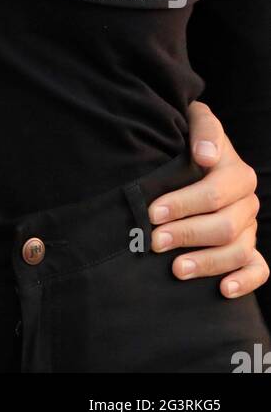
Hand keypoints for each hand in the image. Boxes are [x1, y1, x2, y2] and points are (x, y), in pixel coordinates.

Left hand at [147, 100, 267, 298]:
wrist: (196, 154)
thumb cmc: (190, 139)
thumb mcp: (196, 120)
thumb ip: (204, 130)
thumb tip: (206, 156)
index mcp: (237, 173)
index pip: (214, 194)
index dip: (184, 204)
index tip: (153, 212)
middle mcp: (248, 203)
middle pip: (225, 226)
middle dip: (187, 235)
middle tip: (155, 241)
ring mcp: (250, 228)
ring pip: (238, 251)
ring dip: (208, 263)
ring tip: (177, 269)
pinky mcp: (250, 250)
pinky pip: (259, 269)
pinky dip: (244, 281)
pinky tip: (223, 290)